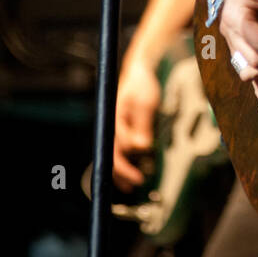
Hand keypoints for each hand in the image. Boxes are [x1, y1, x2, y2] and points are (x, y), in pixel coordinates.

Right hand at [112, 57, 160, 190]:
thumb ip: (142, 124)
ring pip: (113, 155)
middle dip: (122, 173)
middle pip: (111, 155)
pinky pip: (119, 150)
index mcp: (114, 119)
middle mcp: (111, 125)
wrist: (139, 71)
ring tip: (132, 186)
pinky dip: (123, 163)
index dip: (124, 166)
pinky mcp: (121, 130)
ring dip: (121, 172)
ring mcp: (115, 128)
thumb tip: (141, 147)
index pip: (116, 149)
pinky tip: (130, 173)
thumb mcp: (146, 102)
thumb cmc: (141, 84)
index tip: (136, 177)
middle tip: (137, 183)